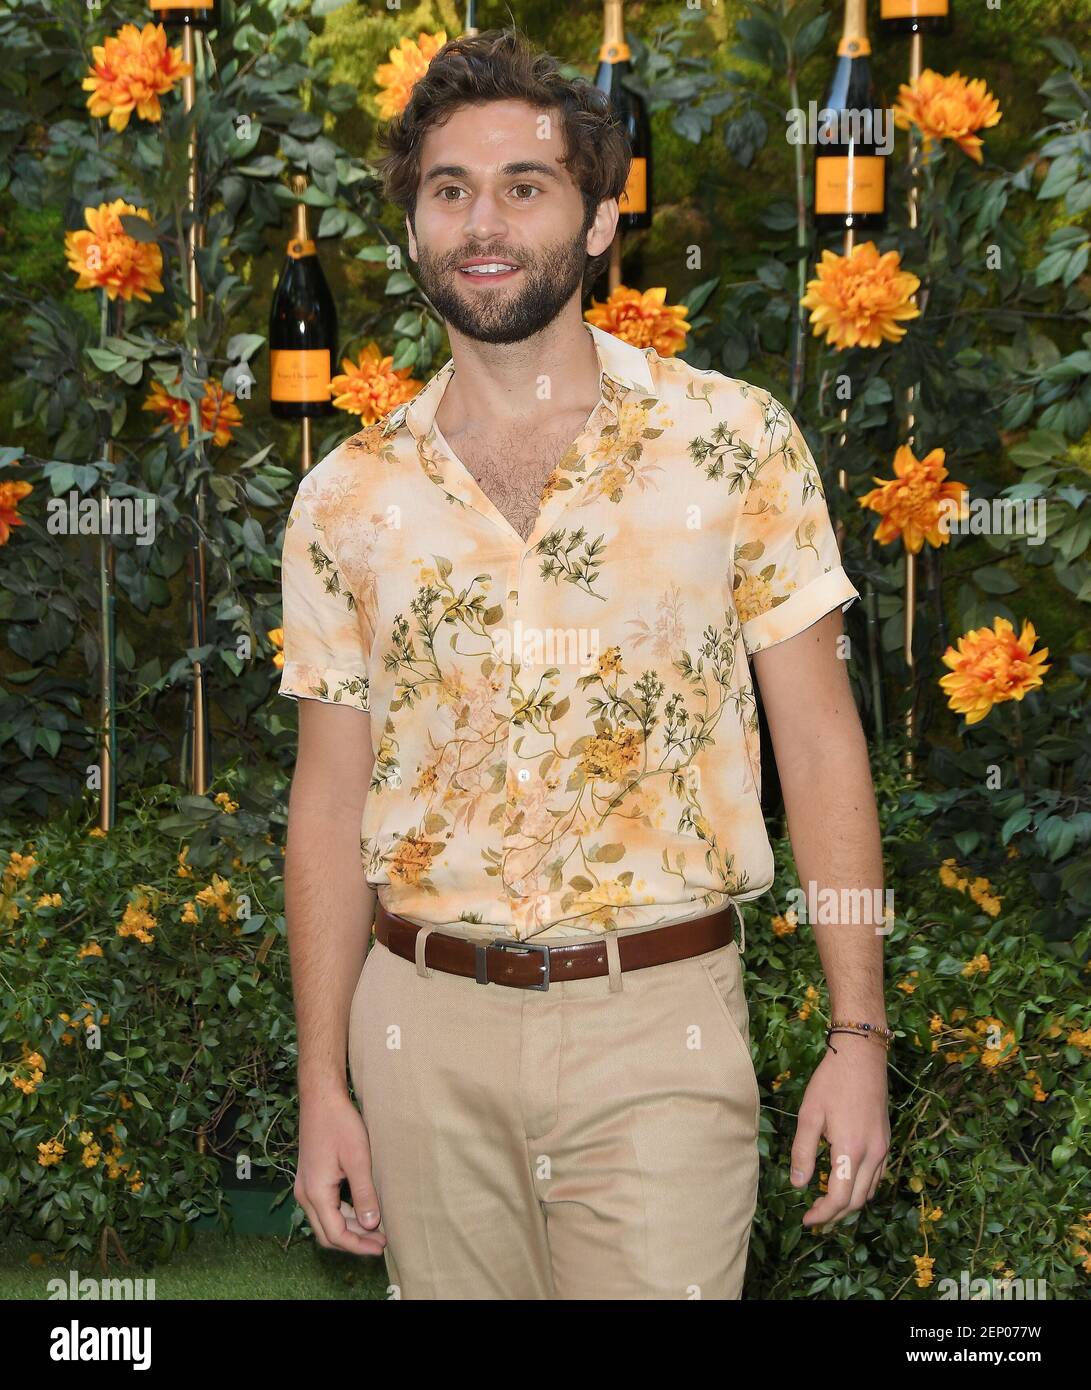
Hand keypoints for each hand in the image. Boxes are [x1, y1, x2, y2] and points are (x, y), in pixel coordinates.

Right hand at [295, 1089, 386, 1255]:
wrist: (321, 1099)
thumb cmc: (340, 1125)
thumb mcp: (358, 1159)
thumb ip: (364, 1194)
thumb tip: (371, 1225)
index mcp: (316, 1193)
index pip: (335, 1234)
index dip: (358, 1245)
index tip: (381, 1247)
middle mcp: (305, 1194)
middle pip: (328, 1232)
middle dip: (354, 1242)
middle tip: (380, 1243)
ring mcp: (305, 1187)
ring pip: (326, 1220)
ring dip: (349, 1228)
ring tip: (376, 1230)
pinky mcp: (310, 1178)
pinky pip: (325, 1207)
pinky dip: (343, 1215)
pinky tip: (362, 1211)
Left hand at [790, 1034, 889, 1228]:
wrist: (862, 1056)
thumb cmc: (831, 1081)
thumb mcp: (809, 1114)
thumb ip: (803, 1151)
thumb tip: (799, 1185)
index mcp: (851, 1149)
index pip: (840, 1198)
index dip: (823, 1214)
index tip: (807, 1220)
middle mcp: (873, 1154)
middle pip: (857, 1201)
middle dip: (836, 1214)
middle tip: (814, 1217)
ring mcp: (883, 1148)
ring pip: (870, 1191)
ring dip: (850, 1203)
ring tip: (828, 1205)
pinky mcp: (886, 1141)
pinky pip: (877, 1176)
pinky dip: (862, 1188)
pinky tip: (847, 1183)